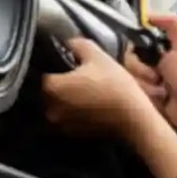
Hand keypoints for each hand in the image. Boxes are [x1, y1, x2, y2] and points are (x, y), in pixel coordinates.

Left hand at [41, 37, 157, 140]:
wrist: (133, 118)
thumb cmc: (113, 84)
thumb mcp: (97, 56)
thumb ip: (78, 45)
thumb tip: (69, 43)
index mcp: (51, 88)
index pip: (43, 72)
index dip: (55, 66)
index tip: (69, 63)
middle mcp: (50, 108)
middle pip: (48, 91)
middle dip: (59, 83)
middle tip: (77, 75)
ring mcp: (61, 124)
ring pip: (58, 105)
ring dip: (66, 99)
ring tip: (84, 91)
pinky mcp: (73, 134)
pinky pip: (68, 118)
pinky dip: (74, 112)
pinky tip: (90, 105)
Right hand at [124, 12, 176, 135]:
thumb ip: (171, 24)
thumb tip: (148, 14)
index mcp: (161, 49)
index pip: (134, 41)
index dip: (134, 44)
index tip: (137, 49)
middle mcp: (150, 63)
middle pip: (128, 59)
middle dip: (142, 68)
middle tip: (158, 75)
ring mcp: (146, 82)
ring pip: (129, 76)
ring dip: (146, 82)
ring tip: (162, 89)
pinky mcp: (143, 98)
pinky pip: (133, 91)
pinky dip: (147, 94)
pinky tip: (160, 98)